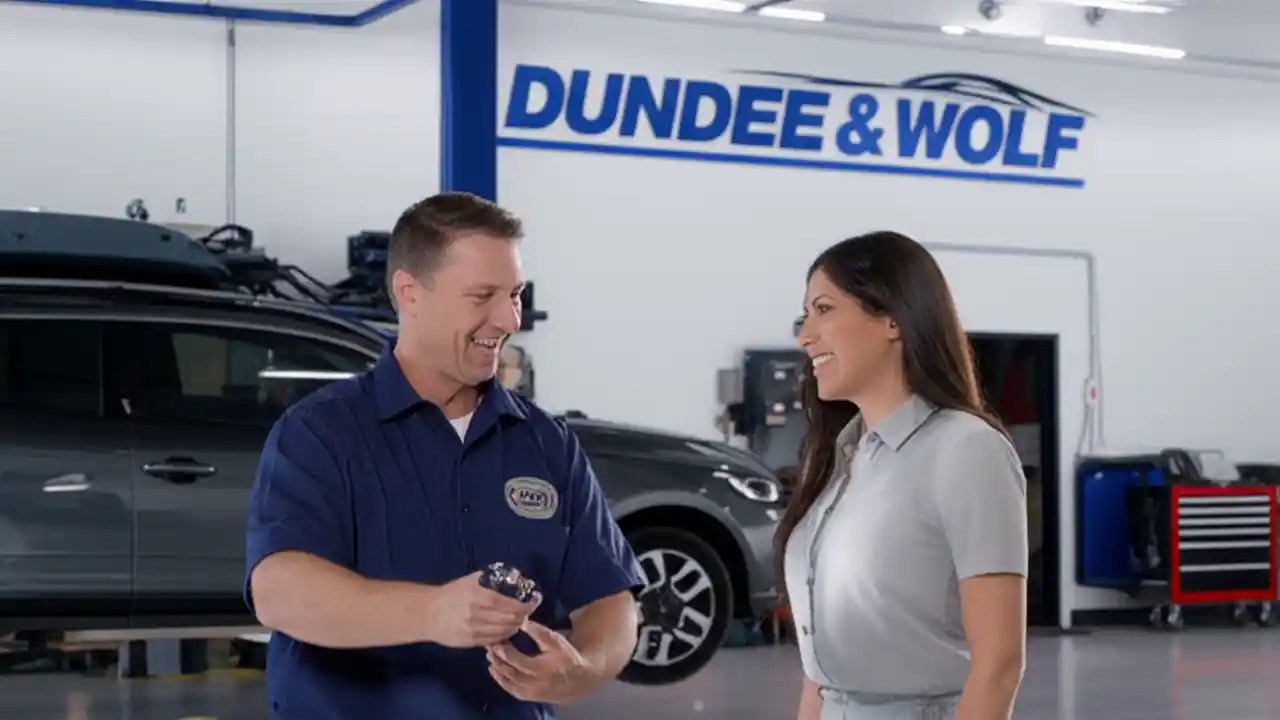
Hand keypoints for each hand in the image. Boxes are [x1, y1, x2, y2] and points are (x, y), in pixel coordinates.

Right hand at [426, 571, 542, 647]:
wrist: (428, 613)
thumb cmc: (450, 593)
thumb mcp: (470, 581)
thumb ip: (490, 579)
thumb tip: (513, 576)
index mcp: (479, 597)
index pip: (511, 604)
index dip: (526, 605)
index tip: (534, 601)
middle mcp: (478, 615)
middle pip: (511, 619)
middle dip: (523, 615)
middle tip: (527, 610)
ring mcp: (475, 630)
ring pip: (505, 632)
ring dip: (515, 626)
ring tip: (518, 619)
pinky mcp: (471, 642)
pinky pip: (494, 640)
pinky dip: (504, 635)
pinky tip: (506, 629)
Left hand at [487, 620, 594, 703]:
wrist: (580, 679)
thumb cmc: (567, 656)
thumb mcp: (555, 640)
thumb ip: (538, 631)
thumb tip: (520, 621)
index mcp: (539, 668)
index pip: (514, 659)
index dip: (503, 649)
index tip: (496, 639)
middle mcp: (532, 683)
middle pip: (508, 671)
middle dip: (497, 659)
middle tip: (489, 647)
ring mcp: (530, 692)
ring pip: (508, 682)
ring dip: (497, 670)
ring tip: (490, 658)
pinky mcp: (530, 697)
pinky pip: (512, 690)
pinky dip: (502, 681)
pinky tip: (497, 672)